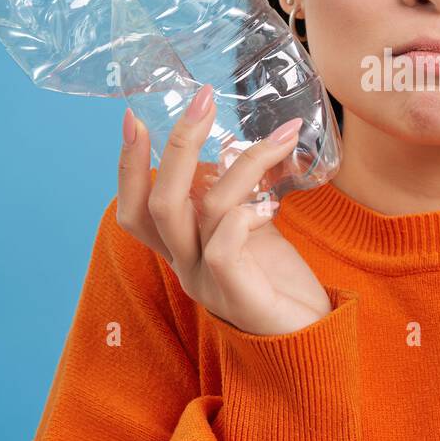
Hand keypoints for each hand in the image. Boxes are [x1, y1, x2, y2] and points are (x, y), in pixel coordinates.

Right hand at [115, 84, 332, 335]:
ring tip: (280, 136)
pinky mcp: (238, 296)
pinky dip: (244, 215)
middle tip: (203, 99)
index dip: (128, 165)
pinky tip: (271, 206)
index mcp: (180, 249)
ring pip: (199, 211)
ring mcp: (207, 283)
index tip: (134, 117)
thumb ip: (233, 196)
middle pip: (158, 202)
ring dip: (242, 163)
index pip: (135, 207)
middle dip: (177, 145)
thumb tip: (233, 146)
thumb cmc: (280, 281)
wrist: (311, 341)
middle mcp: (184, 266)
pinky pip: (224, 246)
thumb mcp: (252, 227)